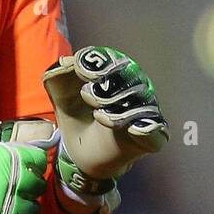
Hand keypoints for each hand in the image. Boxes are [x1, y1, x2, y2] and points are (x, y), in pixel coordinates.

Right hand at [0, 119, 57, 213]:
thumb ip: (15, 134)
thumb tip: (51, 134)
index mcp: (13, 158)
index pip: (40, 160)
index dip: (30, 162)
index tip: (17, 164)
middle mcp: (16, 184)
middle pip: (38, 186)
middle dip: (26, 184)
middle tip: (8, 184)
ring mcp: (10, 210)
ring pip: (33, 210)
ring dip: (23, 206)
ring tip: (5, 202)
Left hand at [42, 46, 168, 211]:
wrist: (82, 154)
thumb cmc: (77, 117)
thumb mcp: (61, 97)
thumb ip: (58, 77)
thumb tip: (64, 63)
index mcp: (115, 73)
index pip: (111, 59)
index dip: (97, 62)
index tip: (80, 69)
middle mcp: (135, 89)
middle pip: (129, 79)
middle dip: (106, 86)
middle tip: (86, 96)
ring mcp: (146, 113)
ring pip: (142, 104)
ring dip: (119, 109)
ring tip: (99, 116)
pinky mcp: (151, 138)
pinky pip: (156, 132)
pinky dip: (146, 130)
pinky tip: (134, 129)